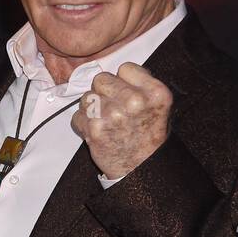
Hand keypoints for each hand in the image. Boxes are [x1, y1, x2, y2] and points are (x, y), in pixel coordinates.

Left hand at [70, 62, 171, 179]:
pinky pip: (78, 115)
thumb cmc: (148, 137)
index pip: (125, 68)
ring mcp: (113, 114)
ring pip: (87, 96)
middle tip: (113, 109)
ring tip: (106, 122)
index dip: (123, 80)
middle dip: (104, 92)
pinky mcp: (95, 129)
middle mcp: (134, 101)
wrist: (140, 169)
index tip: (125, 93)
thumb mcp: (159, 106)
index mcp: (154, 92)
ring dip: (92, 108)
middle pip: (101, 79)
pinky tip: (98, 132)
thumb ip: (143, 84)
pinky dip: (84, 124)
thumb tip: (120, 72)